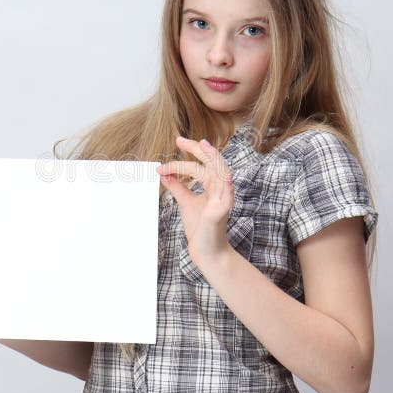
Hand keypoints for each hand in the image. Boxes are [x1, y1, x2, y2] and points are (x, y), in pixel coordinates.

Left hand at [156, 136, 233, 264]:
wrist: (206, 251)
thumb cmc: (199, 227)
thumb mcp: (185, 201)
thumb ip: (176, 186)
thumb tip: (163, 172)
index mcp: (211, 186)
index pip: (200, 165)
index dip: (185, 158)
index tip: (169, 153)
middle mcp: (219, 190)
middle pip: (212, 163)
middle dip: (198, 150)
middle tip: (180, 141)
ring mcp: (222, 200)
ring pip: (222, 174)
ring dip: (214, 160)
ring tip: (204, 146)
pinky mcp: (221, 213)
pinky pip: (228, 197)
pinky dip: (228, 186)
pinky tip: (225, 176)